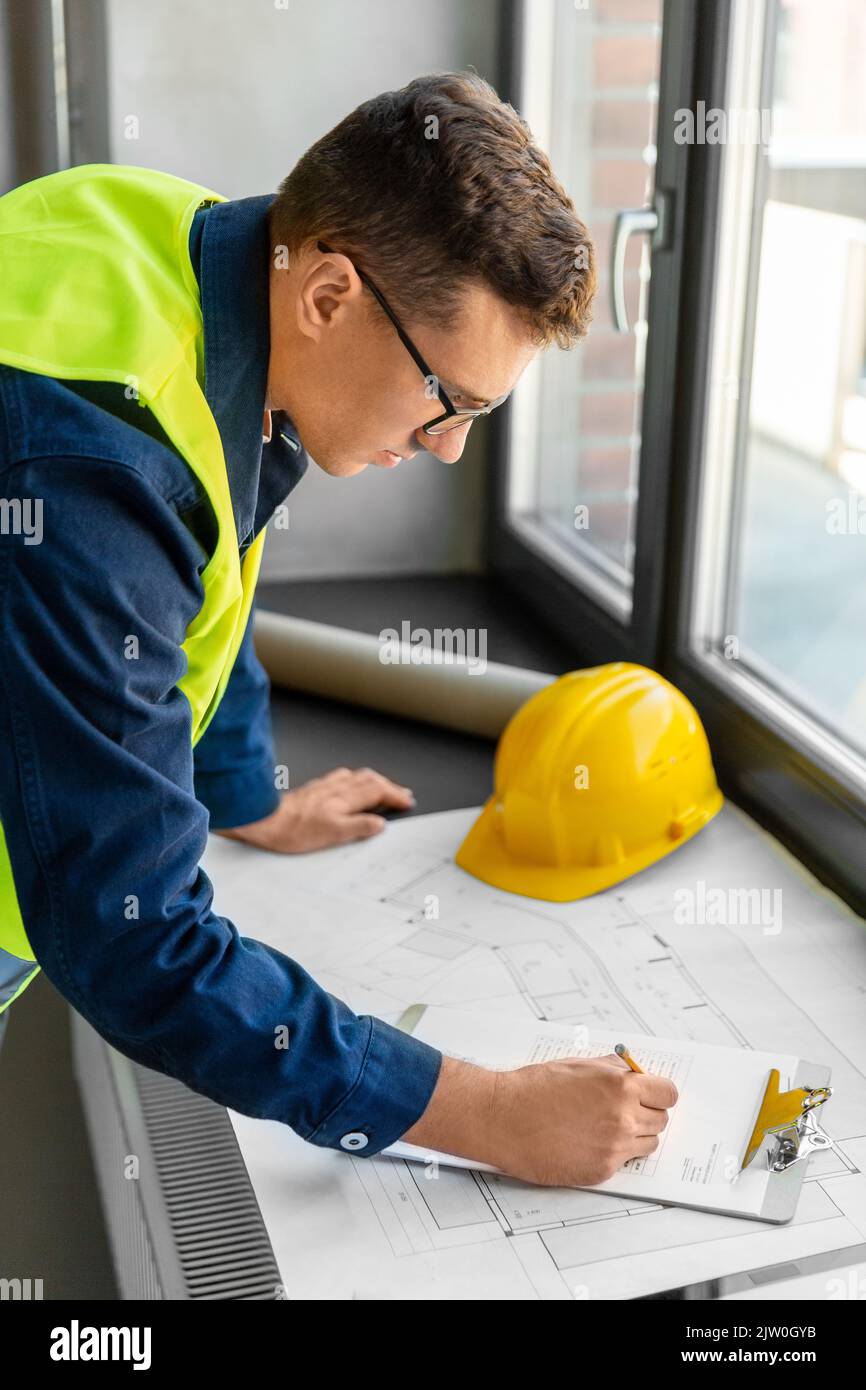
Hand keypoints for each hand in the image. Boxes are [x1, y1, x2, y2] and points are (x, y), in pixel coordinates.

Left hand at [212, 766, 414, 853]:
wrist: (265, 820)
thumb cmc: (293, 829)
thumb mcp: (332, 834)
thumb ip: (359, 827)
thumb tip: (380, 823)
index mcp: (344, 798)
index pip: (378, 791)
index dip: (395, 795)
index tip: (407, 801)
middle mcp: (336, 788)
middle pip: (370, 780)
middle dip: (389, 786)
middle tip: (402, 795)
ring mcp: (325, 787)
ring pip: (357, 777)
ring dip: (374, 781)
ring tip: (383, 788)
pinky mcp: (314, 789)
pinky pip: (342, 778)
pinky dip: (355, 780)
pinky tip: (351, 785)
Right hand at [401, 1052, 677, 1187]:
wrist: (502, 1118)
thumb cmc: (532, 1089)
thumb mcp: (577, 1065)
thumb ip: (612, 1069)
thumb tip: (632, 1071)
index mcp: (619, 1087)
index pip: (668, 1094)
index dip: (659, 1093)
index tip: (653, 1094)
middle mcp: (622, 1119)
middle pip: (661, 1120)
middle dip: (647, 1113)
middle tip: (625, 1110)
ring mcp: (613, 1148)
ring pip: (648, 1144)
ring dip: (635, 1135)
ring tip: (605, 1127)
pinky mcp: (601, 1171)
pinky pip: (624, 1162)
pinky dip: (613, 1153)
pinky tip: (589, 1142)